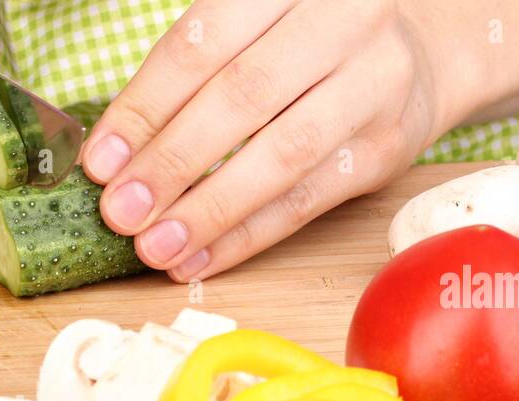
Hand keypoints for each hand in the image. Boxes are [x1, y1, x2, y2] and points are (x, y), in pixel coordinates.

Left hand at [81, 0, 456, 280]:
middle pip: (241, 99)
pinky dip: (246, 236)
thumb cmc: (304, 41)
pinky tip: (199, 258)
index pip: (203, 45)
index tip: (99, 162)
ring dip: (208, 210)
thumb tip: (115, 157)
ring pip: (280, 156)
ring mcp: (374, 83)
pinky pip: (306, 201)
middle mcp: (342, 19)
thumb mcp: (253, 27)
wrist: (419, 53)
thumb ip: (190, 77)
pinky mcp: (387, 147)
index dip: (145, 108)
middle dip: (171, 162)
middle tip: (120, 212)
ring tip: (154, 246)